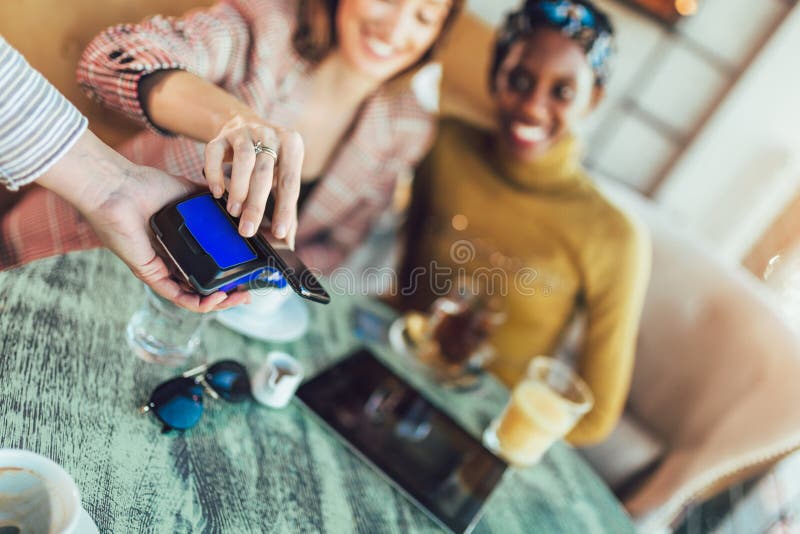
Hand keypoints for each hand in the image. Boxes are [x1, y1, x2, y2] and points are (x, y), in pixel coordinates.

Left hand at [37, 131, 249, 312]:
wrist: (118, 187)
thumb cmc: (145, 186)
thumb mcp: (188, 193)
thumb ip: (212, 200)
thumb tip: (236, 198)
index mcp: (180, 245)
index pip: (207, 269)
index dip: (228, 276)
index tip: (248, 274)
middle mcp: (170, 261)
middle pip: (203, 288)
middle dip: (229, 295)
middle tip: (248, 293)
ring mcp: (160, 270)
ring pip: (193, 298)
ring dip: (218, 303)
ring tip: (238, 298)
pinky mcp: (150, 275)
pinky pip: (178, 297)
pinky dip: (201, 302)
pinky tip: (218, 297)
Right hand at [204, 115, 302, 245]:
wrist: (244, 123)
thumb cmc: (270, 157)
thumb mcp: (283, 174)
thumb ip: (286, 204)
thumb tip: (287, 241)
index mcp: (292, 144)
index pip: (290, 182)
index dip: (284, 209)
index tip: (279, 233)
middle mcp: (269, 134)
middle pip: (265, 172)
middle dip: (256, 205)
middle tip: (248, 230)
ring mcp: (245, 132)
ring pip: (243, 159)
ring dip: (239, 189)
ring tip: (234, 212)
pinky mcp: (222, 135)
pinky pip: (215, 152)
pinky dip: (215, 173)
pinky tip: (217, 192)